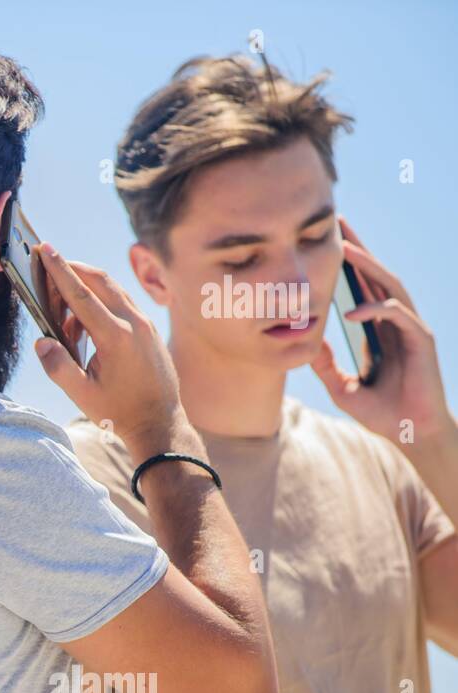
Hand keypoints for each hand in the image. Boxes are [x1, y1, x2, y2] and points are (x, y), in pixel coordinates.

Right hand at [33, 243, 190, 455]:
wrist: (160, 423)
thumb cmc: (118, 412)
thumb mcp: (82, 396)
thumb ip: (58, 367)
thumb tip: (41, 341)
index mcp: (115, 337)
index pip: (81, 295)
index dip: (60, 271)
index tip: (46, 250)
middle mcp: (134, 323)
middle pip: (99, 281)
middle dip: (72, 269)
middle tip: (48, 268)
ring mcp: (145, 323)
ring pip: (112, 289)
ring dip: (86, 287)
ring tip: (63, 310)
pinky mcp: (149, 328)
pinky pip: (121, 302)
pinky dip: (101, 300)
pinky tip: (85, 324)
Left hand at [311, 217, 451, 444]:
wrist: (410, 433)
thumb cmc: (381, 413)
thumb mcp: (341, 386)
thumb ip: (325, 365)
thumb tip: (304, 344)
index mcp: (379, 329)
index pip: (363, 287)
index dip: (348, 265)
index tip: (328, 244)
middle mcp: (396, 322)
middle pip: (377, 276)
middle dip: (358, 250)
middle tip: (338, 226)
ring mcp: (411, 328)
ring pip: (389, 286)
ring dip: (367, 266)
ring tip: (345, 249)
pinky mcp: (422, 340)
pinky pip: (397, 315)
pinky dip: (374, 310)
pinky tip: (349, 312)